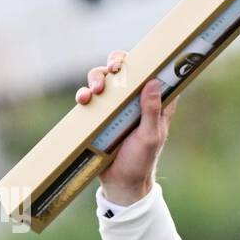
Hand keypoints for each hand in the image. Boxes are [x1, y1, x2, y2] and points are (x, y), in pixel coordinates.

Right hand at [75, 50, 179, 204]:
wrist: (120, 184)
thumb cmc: (141, 161)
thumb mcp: (150, 136)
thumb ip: (152, 111)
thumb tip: (153, 82)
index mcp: (155, 104)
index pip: (154, 73)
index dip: (148, 60)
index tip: (141, 54)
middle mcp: (135, 101)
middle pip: (126, 70)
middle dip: (117, 63)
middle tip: (114, 68)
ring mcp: (116, 107)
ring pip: (105, 79)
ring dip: (98, 77)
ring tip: (96, 90)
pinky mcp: (99, 115)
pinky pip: (90, 97)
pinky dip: (85, 93)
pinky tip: (84, 99)